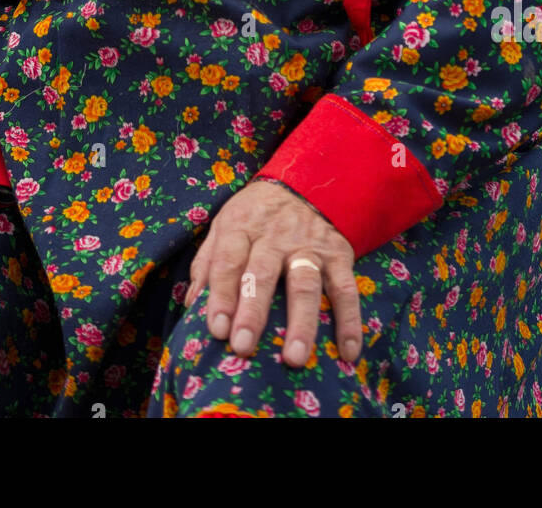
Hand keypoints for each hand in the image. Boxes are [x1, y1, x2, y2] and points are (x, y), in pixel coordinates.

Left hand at [182, 179, 361, 366]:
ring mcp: (309, 246)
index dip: (220, 296)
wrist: (304, 183)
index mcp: (242, 227)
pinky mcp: (338, 255)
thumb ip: (207, 263)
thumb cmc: (255, 215)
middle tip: (243, 347)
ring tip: (293, 358)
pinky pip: (346, 289)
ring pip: (305, 285)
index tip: (217, 330)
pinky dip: (350, 321)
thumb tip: (191, 305)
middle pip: (263, 274)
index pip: (228, 261)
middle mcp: (276, 236)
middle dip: (252, 312)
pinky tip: (348, 352)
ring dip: (300, 323)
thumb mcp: (224, 225)